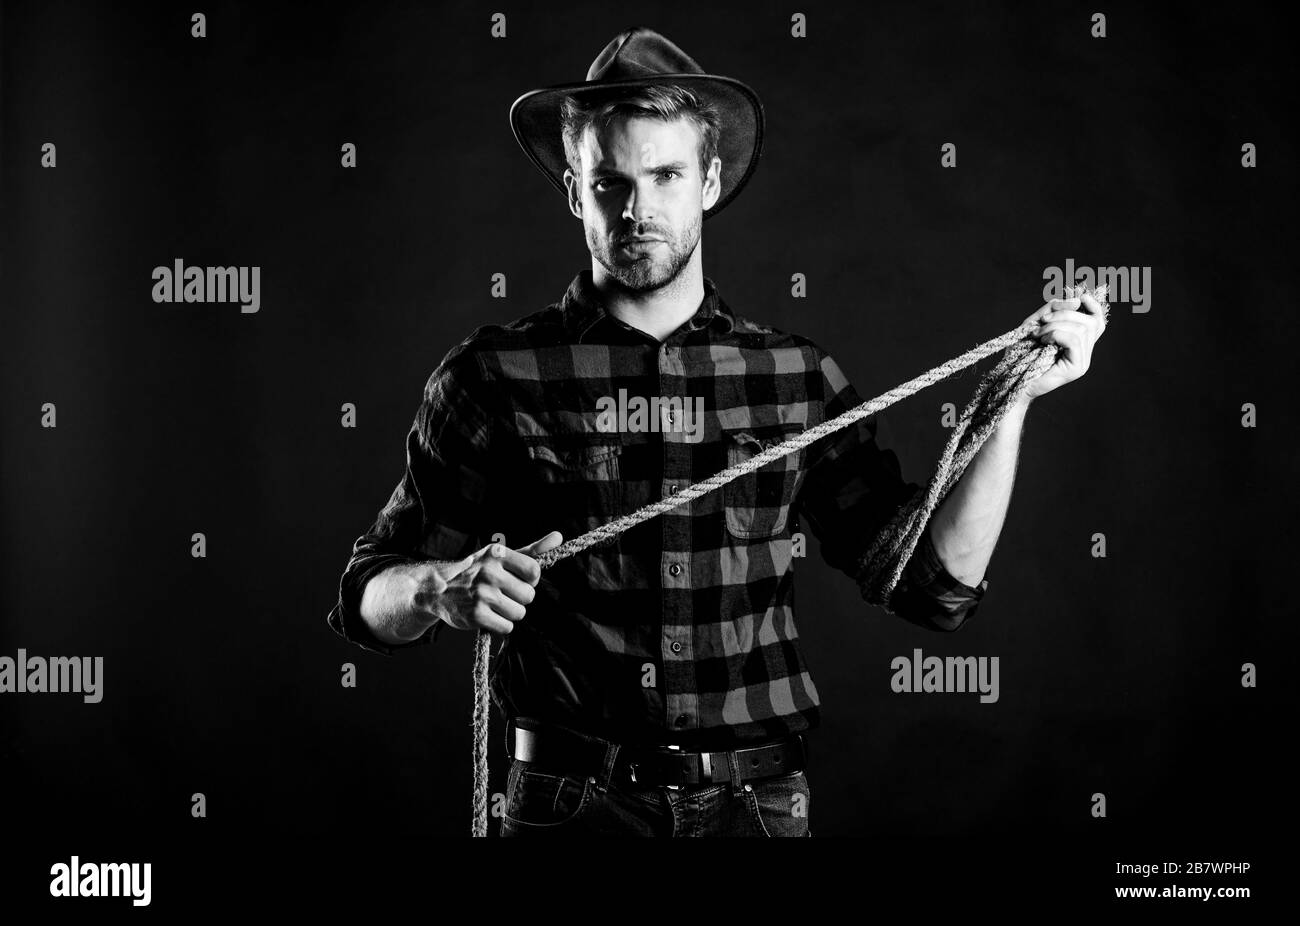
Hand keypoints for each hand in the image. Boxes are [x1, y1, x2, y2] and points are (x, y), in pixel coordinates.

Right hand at [412, 531, 563, 635]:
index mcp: (497, 554)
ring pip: (519, 613)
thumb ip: (532, 550)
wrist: (439, 589)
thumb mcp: (501, 556)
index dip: (531, 580)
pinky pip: (507, 627)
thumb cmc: (478, 571)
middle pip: (529, 595)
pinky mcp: (476, 615)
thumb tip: (559, 537)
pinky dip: (501, 625)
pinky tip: (489, 615)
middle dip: (520, 598)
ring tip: (495, 605)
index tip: (519, 580)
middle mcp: (489, 572)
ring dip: (511, 613)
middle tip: (503, 594)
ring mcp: (481, 594)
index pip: (534, 571)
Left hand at [1020, 292, 1107, 399]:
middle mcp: (1085, 352)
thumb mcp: (1036, 323)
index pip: (1098, 321)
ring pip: (1081, 329)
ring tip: (1038, 333)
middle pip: (1089, 322)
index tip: (1080, 298)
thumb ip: (1053, 309)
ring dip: (1055, 325)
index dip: (1093, 306)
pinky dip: (1056, 334)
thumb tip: (1076, 301)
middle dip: (1064, 314)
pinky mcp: (1076, 368)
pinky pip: (1074, 341)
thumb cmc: (1021, 353)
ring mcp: (1083, 361)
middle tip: (1042, 321)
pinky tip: (1043, 341)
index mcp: (1079, 342)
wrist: (1011, 379)